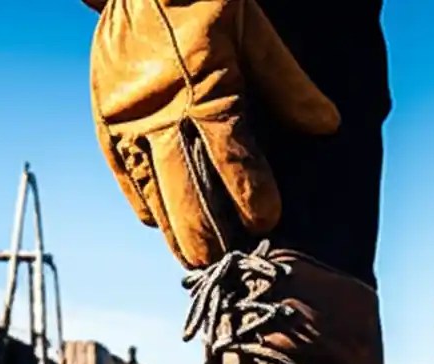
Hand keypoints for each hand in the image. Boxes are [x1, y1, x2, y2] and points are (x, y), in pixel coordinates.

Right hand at [86, 0, 338, 267]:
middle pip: (183, 184)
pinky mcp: (106, 113)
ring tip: (194, 260)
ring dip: (173, 226)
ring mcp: (127, 113)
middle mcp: (159, 107)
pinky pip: (121, 168)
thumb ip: (289, 83)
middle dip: (204, 230)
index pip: (231, 152)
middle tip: (222, 264)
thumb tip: (327, 126)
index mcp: (203, 84)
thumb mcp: (255, 29)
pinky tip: (157, 222)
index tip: (266, 222)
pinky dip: (140, 197)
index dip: (249, 191)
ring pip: (150, 185)